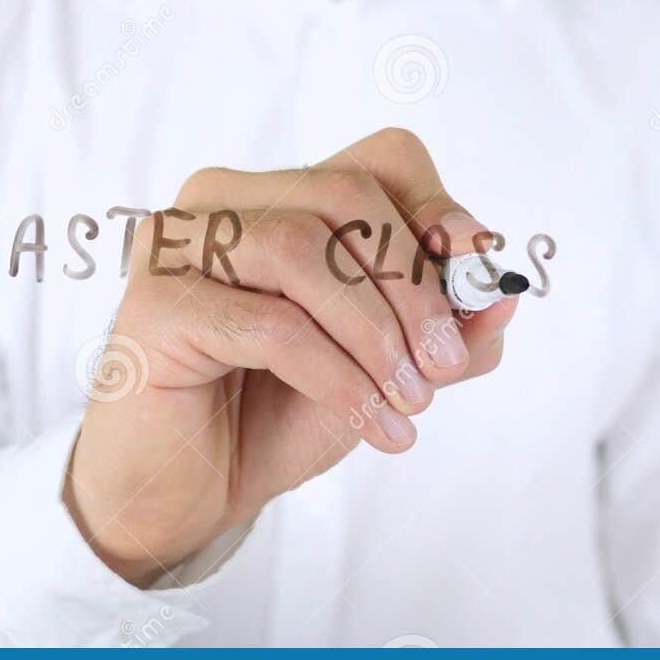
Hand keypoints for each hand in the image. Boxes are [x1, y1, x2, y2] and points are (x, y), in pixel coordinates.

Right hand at [64, 128, 519, 584]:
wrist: (185, 497)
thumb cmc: (273, 417)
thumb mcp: (384, 369)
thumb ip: (446, 331)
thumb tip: (504, 292)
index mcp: (277, 196)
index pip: (378, 161)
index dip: (438, 209)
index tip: (478, 277)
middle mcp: (221, 201)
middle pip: (346, 194)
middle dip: (413, 283)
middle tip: (442, 365)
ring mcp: (178, 244)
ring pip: (304, 249)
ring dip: (376, 333)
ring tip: (407, 400)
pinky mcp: (154, 304)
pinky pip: (271, 325)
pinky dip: (338, 377)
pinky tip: (369, 421)